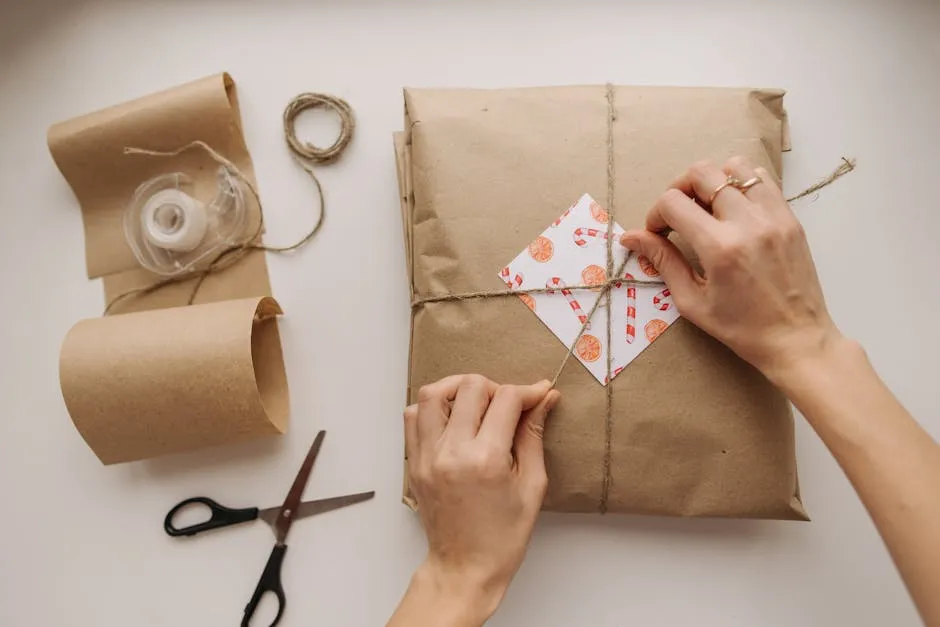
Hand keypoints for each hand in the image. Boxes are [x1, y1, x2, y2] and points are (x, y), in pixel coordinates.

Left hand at [400, 375, 559, 624]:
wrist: (465, 567)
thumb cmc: (503, 536)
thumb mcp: (532, 485)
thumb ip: (533, 436)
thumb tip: (544, 399)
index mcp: (485, 460)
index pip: (506, 399)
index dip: (528, 391)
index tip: (540, 394)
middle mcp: (451, 452)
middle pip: (470, 387)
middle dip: (496, 387)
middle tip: (509, 405)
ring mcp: (427, 456)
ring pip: (433, 393)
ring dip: (459, 388)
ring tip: (477, 403)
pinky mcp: (414, 462)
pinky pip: (413, 416)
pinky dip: (433, 407)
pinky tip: (453, 418)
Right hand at [620, 156, 841, 380]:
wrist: (797, 339)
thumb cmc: (741, 329)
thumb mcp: (692, 301)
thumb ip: (663, 262)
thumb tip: (631, 237)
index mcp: (719, 248)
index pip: (674, 203)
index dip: (656, 214)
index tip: (658, 233)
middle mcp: (748, 224)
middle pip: (702, 173)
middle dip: (679, 188)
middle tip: (677, 214)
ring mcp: (773, 217)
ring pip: (735, 166)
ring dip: (713, 180)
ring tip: (707, 206)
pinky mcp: (790, 218)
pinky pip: (762, 180)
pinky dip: (741, 185)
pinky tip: (734, 210)